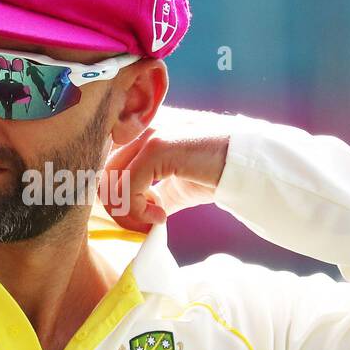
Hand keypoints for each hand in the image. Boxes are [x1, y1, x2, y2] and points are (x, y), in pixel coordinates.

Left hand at [101, 106, 233, 232]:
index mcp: (141, 130)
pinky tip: (161, 217)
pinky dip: (139, 211)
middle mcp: (141, 126)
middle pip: (100, 172)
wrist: (250, 165)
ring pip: (109, 180)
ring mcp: (148, 133)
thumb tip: (137, 216)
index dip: (110, 192)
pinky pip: (128, 187)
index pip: (102, 160)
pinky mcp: (158, 147)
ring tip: (154, 221)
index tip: (134, 216)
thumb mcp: (177, 185)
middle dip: (116, 207)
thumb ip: (153, 194)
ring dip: (127, 212)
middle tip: (142, 224)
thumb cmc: (217, 172)